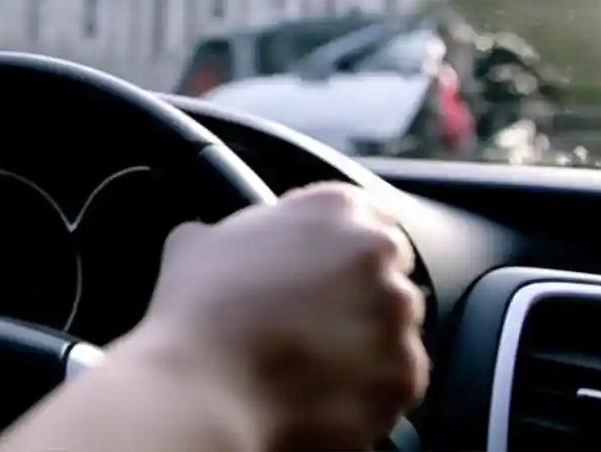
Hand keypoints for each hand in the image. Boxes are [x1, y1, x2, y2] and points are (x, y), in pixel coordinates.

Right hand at [130, 183, 426, 449]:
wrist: (204, 390)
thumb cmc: (197, 313)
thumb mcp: (200, 244)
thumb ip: (232, 232)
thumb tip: (217, 241)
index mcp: (333, 208)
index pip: (368, 218)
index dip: (344, 251)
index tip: (325, 273)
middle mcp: (375, 253)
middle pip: (387, 275)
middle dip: (358, 299)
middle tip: (311, 323)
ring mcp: (395, 316)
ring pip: (394, 331)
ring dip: (364, 344)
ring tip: (311, 363)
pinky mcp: (404, 376)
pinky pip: (396, 381)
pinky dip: (368, 389)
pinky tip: (321, 391)